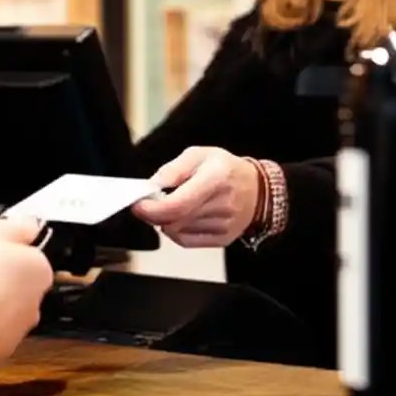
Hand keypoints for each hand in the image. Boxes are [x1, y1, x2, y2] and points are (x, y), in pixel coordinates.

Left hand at [131, 146, 259, 247]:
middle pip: (174, 220)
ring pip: (178, 232)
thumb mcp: (199, 155)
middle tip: (149, 202)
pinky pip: (187, 241)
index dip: (152, 209)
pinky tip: (181, 218)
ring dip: (166, 221)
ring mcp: (224, 225)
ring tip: (173, 205)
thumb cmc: (225, 169)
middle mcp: (223, 204)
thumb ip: (173, 169)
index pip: (178, 205)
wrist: (257, 189)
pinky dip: (176, 231)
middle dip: (153, 213)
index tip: (138, 204)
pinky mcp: (223, 239)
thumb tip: (152, 185)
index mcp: (216, 178)